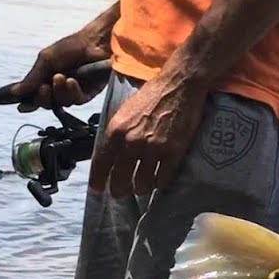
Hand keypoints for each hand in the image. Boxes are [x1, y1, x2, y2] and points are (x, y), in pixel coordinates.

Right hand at [10, 30, 109, 112]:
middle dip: (42, 98)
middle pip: (46, 104)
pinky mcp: (90, 92)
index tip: (21, 106)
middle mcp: (59, 87)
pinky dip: (72, 92)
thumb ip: (33, 77)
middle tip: (43, 87)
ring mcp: (75, 91)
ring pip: (61, 103)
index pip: (34, 96)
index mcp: (46, 79)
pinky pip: (77, 100)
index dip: (27, 102)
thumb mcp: (47, 59)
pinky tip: (72, 81)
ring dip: (58, 92)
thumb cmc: (71, 47)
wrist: (96, 41)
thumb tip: (15, 92)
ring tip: (61, 77)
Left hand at [88, 66, 208, 197]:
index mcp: (116, 131)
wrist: (180, 85)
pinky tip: (159, 182)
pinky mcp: (173, 152)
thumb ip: (117, 132)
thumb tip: (111, 151)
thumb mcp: (125, 111)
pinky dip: (160, 183)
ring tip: (142, 188)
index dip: (98, 180)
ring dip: (141, 188)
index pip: (101, 164)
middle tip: (121, 193)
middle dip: (119, 190)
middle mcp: (131, 143)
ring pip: (142, 182)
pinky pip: (163, 177)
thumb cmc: (152, 94)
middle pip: (120, 178)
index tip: (98, 189)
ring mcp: (153, 149)